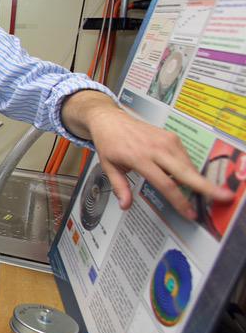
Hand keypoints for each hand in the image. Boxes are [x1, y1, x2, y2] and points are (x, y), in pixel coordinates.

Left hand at [87, 107, 234, 218]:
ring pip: (188, 165)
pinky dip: (188, 169)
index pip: (165, 183)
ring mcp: (166, 140)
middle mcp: (156, 148)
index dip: (179, 200)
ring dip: (197, 180)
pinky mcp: (171, 136)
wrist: (110, 120)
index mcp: (139, 157)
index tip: (189, 213)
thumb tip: (125, 206)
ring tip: (205, 193)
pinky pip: (184, 157)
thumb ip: (119, 187)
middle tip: (224, 197)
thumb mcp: (108, 166)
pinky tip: (185, 178)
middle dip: (206, 186)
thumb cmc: (109, 143)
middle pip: (185, 172)